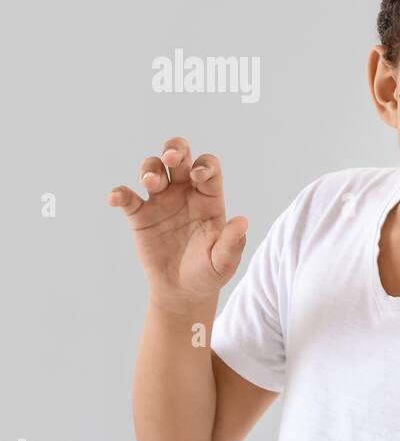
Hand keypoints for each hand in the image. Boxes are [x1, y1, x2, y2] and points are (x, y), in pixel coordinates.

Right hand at [108, 138, 247, 307]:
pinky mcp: (140, 216)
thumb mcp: (224, 262)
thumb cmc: (209, 273)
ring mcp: (161, 202)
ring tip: (151, 182)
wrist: (183, 291)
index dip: (204, 166)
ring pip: (153, 169)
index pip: (208, 168)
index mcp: (209, 198)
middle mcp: (185, 193)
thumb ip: (232, 243)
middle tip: (170, 158)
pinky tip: (116, 198)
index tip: (198, 176)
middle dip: (174, 149)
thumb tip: (242, 222)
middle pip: (179, 157)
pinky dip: (119, 193)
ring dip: (150, 169)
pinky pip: (127, 198)